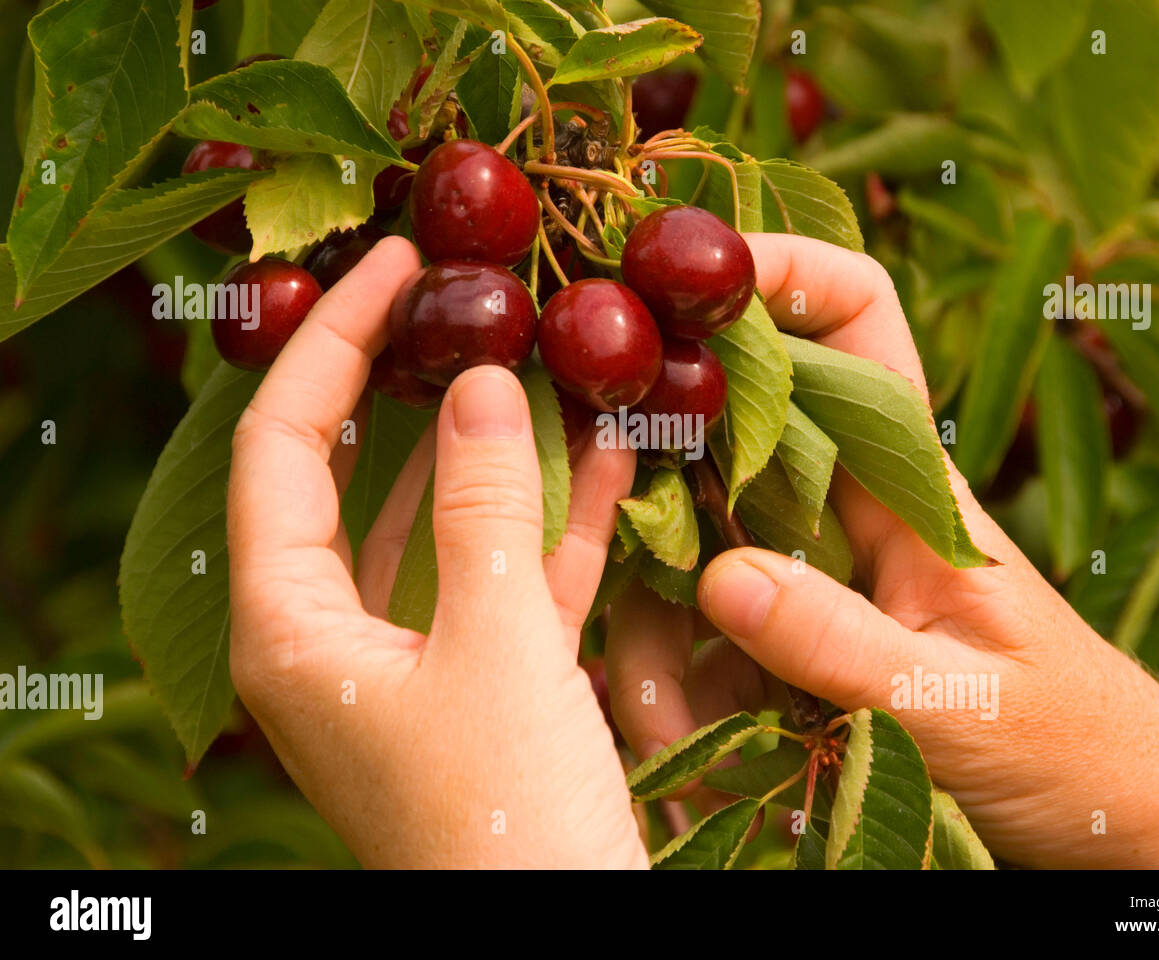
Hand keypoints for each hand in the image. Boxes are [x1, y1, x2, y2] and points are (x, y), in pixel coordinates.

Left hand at [226, 236, 645, 867]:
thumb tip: (477, 380)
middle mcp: (337, 634)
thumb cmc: (507, 820)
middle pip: (361, 474)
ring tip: (548, 357)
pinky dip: (554, 520)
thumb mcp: (496, 649)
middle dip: (418, 385)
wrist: (569, 935)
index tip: (399, 264)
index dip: (335, 344)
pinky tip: (611, 453)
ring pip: (445, 521)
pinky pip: (508, 577)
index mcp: (292, 626)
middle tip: (471, 299)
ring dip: (499, 448)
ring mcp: (414, 657)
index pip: (284, 444)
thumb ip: (482, 508)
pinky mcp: (484, 681)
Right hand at [607, 232, 1158, 867]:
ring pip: (692, 545)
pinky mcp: (788, 638)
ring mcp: (810, 570)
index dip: (783, 270)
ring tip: (660, 722)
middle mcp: (849, 506)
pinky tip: (681, 749)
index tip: (686, 282)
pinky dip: (677, 688)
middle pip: (727, 428)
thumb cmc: (1069, 742)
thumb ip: (844, 646)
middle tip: (585, 519)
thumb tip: (722, 576)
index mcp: (912, 483)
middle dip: (650, 470)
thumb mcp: (958, 704)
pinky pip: (703, 637)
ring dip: (655, 627)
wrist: (1109, 809)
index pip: (859, 320)